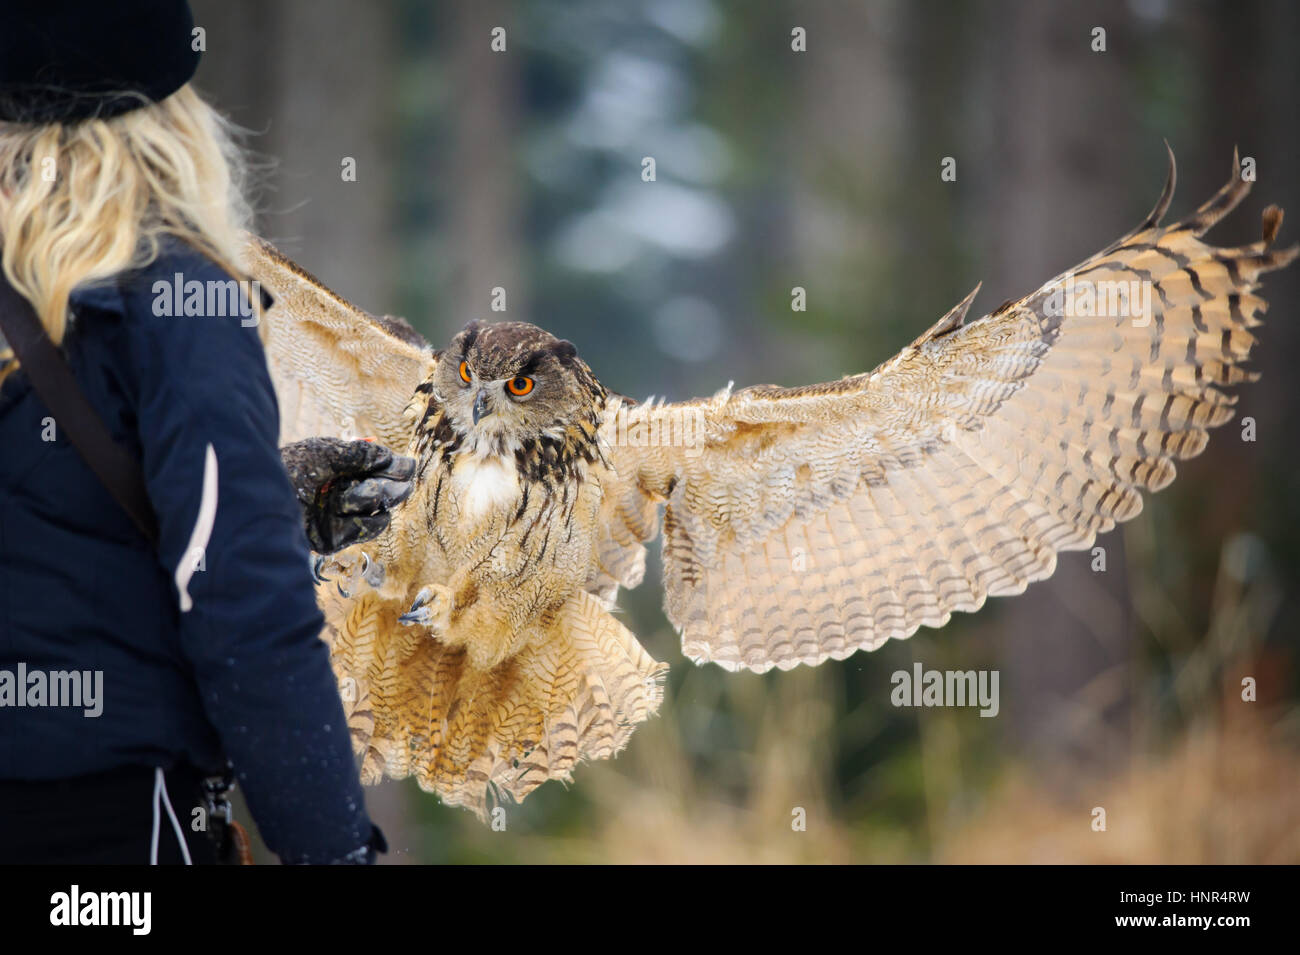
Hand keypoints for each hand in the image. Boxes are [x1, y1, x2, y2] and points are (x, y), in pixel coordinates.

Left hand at [280, 437, 414, 553]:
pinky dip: (371, 522)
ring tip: (370, 491)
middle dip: (392, 484)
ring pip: (374, 509)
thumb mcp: (325, 453)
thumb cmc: (289, 469)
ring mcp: (335, 516)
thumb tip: (388, 456)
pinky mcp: (332, 538)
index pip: (372, 469)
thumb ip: (359, 453)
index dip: (390, 467)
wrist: (259, 498)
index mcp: (335, 470)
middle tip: (405, 481)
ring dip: (375, 498)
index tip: (407, 466)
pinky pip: (364, 530)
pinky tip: (371, 511)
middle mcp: (337, 492)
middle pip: (378, 490)